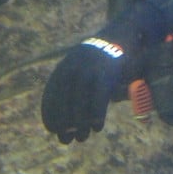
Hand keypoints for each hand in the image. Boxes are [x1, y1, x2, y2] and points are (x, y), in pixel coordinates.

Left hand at [41, 17, 137, 142]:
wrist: (122, 32)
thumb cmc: (103, 56)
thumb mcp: (84, 66)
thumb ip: (75, 86)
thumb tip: (69, 115)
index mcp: (64, 66)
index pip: (51, 94)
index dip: (50, 113)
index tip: (51, 129)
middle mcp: (73, 67)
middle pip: (63, 102)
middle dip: (63, 124)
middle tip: (65, 141)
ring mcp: (89, 69)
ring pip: (79, 103)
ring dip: (79, 125)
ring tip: (81, 138)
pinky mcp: (105, 72)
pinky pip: (98, 98)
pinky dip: (96, 115)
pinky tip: (96, 128)